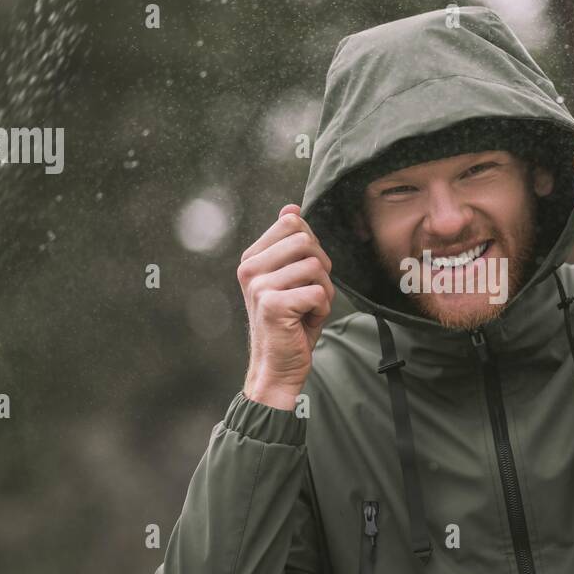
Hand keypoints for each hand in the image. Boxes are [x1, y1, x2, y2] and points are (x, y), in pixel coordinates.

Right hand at [237, 204, 334, 409]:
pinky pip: (319, 293)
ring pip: (316, 267)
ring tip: (306, 309)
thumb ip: (290, 243)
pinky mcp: (272, 305)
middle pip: (307, 241)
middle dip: (321, 269)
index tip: (302, 274)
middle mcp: (250, 268)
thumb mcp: (291, 277)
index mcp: (252, 257)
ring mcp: (258, 286)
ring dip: (323, 291)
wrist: (278, 366)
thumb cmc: (290, 322)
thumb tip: (291, 207)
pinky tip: (305, 321)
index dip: (312, 247)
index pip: (293, 223)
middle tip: (309, 293)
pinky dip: (322, 310)